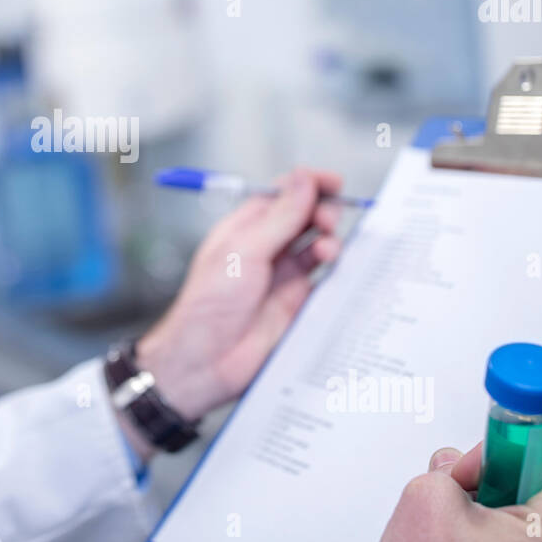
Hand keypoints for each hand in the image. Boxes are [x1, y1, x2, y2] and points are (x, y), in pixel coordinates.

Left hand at [132, 167, 342, 433]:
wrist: (205, 361)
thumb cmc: (209, 305)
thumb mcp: (244, 251)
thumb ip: (280, 217)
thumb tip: (304, 180)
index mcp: (244, 229)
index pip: (282, 196)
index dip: (308, 185)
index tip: (333, 181)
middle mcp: (265, 249)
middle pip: (304, 218)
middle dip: (322, 212)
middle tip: (327, 219)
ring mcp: (282, 276)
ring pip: (317, 247)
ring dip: (329, 239)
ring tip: (327, 247)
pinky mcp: (297, 304)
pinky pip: (325, 280)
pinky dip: (336, 270)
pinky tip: (336, 266)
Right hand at [373, 434, 541, 541]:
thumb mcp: (426, 498)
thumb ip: (450, 463)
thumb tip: (457, 466)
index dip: (513, 439)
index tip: (495, 429)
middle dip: (495, 478)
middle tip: (463, 494)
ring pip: (528, 515)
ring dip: (487, 510)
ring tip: (456, 533)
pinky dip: (487, 538)